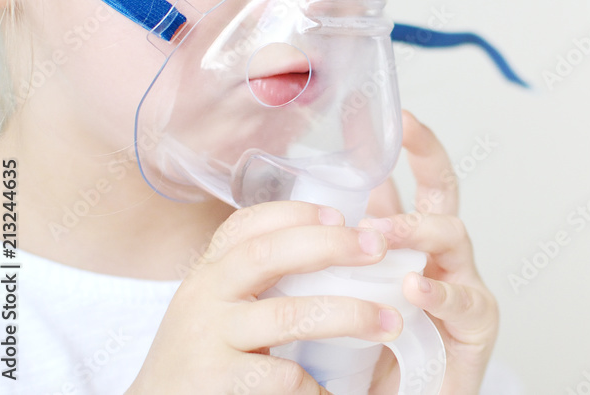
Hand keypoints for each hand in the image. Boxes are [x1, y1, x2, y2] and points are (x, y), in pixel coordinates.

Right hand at [126, 201, 401, 394]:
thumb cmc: (200, 359)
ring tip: (390, 322)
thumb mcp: (217, 309)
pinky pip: (282, 376)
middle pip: (267, 255)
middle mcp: (204, 298)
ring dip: (349, 315)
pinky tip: (336, 388)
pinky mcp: (216, 383)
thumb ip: (258, 282)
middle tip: (377, 249)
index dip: (294, 213)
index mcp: (209, 274)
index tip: (340, 213)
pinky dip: (318, 384)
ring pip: (288, 315)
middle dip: (329, 245)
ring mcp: (208, 341)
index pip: (245, 225)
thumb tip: (335, 248)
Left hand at [364, 111, 499, 393]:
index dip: (401, 144)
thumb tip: (306, 203)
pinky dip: (439, 290)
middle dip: (428, 153)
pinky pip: (465, 299)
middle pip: (442, 191)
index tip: (389, 109)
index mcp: (404, 242)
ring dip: (417, 228)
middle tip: (407, 128)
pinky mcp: (476, 325)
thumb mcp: (348, 292)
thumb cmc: (375, 354)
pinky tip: (414, 286)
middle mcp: (437, 254)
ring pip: (452, 235)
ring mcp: (461, 283)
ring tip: (383, 233)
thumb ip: (341, 250)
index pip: (404, 184)